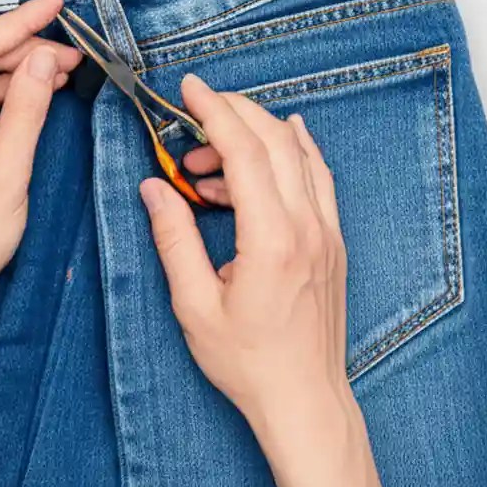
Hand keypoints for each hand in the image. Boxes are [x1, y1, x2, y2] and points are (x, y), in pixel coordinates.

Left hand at [0, 0, 79, 339]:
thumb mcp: (6, 174)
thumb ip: (26, 110)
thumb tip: (43, 59)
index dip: (21, 21)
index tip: (57, 3)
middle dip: (21, 44)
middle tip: (71, 46)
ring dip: (14, 70)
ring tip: (62, 71)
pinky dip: (2, 95)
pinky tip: (34, 94)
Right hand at [139, 73, 392, 486]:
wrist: (304, 398)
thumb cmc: (248, 361)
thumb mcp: (194, 305)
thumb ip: (174, 238)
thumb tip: (153, 188)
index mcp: (271, 239)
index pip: (245, 151)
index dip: (214, 111)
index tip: (189, 88)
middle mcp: (307, 226)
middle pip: (275, 140)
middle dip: (234, 111)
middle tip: (195, 107)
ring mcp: (327, 232)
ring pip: (300, 154)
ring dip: (257, 135)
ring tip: (205, 162)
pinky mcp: (334, 242)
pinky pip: (319, 178)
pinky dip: (296, 150)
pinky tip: (281, 141)